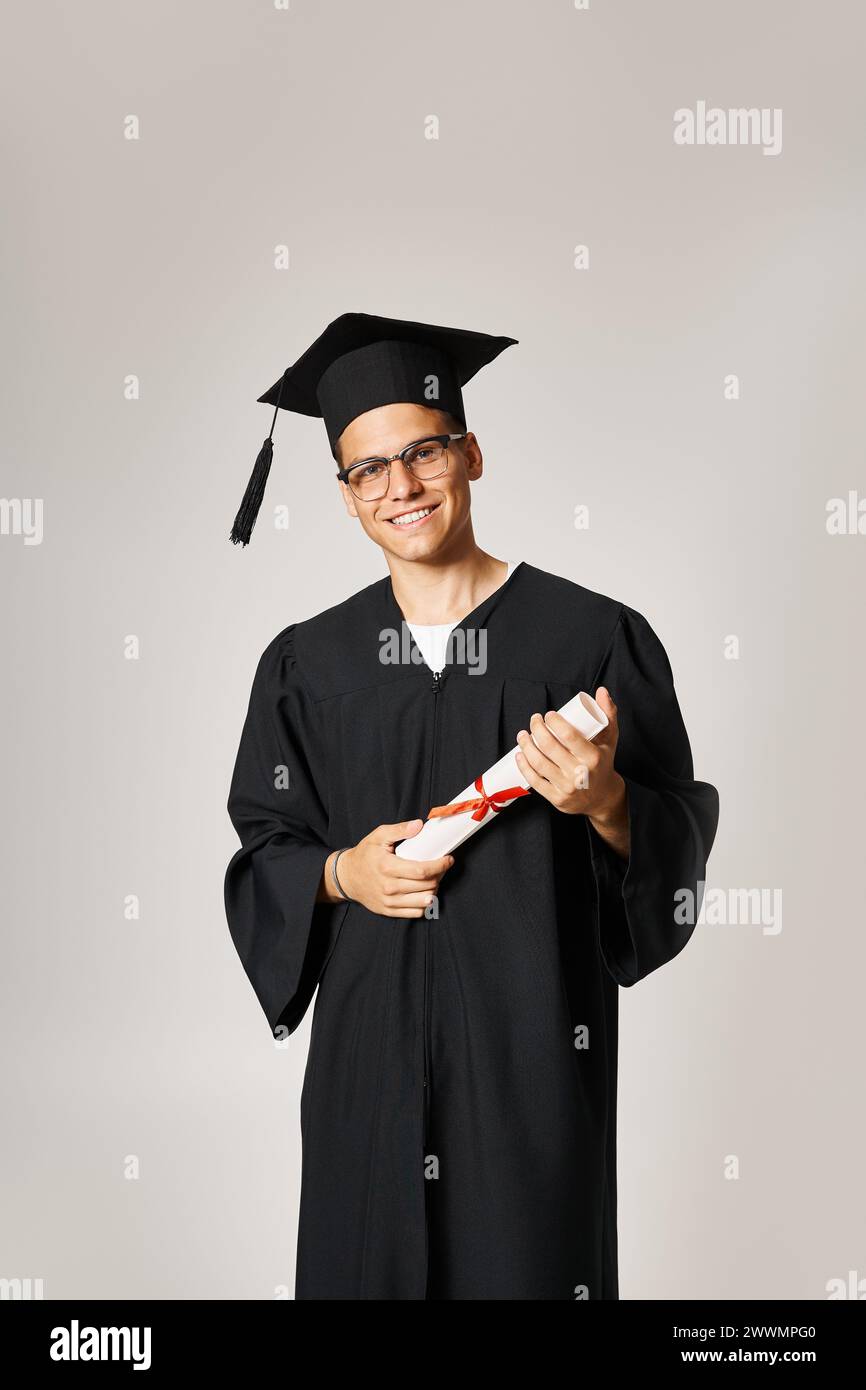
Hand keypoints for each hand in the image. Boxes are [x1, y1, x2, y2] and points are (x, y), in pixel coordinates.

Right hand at [333, 820, 454, 918]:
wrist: (346, 877)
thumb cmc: (364, 855)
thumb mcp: (378, 836)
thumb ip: (399, 829)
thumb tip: (418, 825)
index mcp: (388, 867)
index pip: (422, 871)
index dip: (440, 866)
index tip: (448, 859)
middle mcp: (389, 887)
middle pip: (426, 886)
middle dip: (440, 875)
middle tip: (441, 867)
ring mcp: (389, 901)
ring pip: (424, 901)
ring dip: (435, 890)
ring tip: (434, 879)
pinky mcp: (389, 911)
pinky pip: (415, 913)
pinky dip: (425, 904)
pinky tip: (425, 893)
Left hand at [514, 687, 627, 836]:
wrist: (603, 797)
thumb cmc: (604, 762)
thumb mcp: (610, 738)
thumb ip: (607, 713)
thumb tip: (601, 691)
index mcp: (593, 757)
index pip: (568, 735)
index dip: (553, 722)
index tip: (548, 715)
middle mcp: (580, 774)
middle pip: (549, 747)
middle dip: (536, 729)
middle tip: (534, 720)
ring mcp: (567, 788)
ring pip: (539, 763)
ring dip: (526, 746)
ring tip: (522, 734)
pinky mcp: (557, 799)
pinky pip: (535, 781)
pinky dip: (524, 766)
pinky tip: (520, 754)